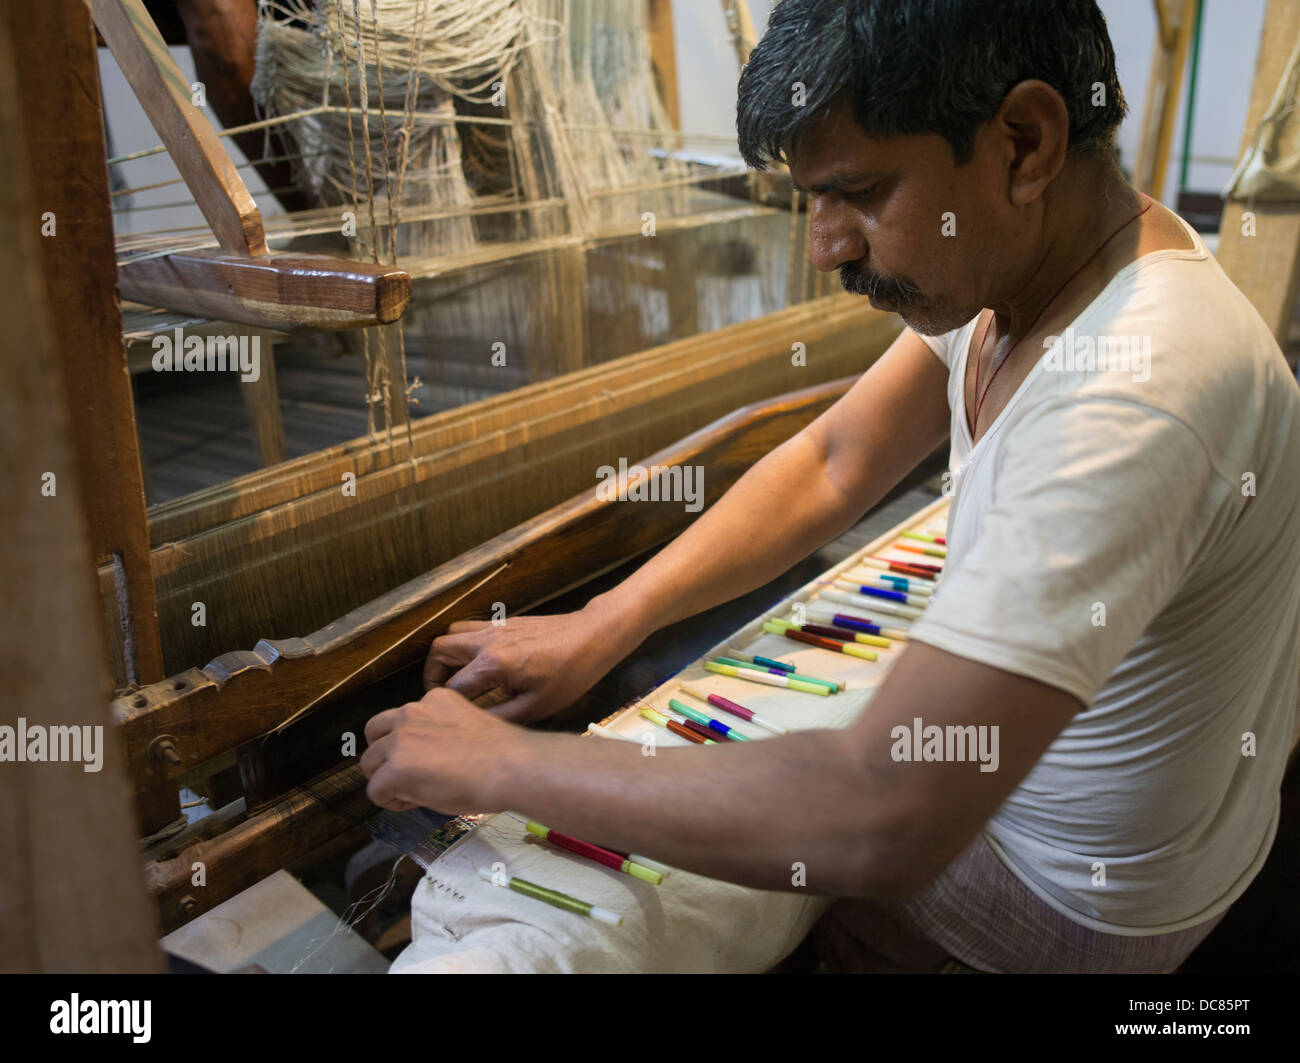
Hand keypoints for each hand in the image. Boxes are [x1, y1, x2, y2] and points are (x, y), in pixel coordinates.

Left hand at [360, 687, 528, 812]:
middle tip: (403, 775)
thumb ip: (441, 733)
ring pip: (370, 762)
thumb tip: (427, 760)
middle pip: (375, 733)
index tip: (426, 760)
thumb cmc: (502, 754)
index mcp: (434, 699)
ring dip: (385, 779)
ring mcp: (400, 740)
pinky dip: (389, 801)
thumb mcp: (466, 727)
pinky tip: (413, 803)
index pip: (403, 718)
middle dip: (384, 755)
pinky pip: (376, 790)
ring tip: (411, 793)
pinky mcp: (395, 768)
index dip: (409, 743)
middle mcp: (412, 713)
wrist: (509, 767)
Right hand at [422, 597, 640, 723]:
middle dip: (434, 675)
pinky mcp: (504, 622)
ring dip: (447, 656)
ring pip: (451, 634)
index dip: (447, 705)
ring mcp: (494, 627)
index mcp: (493, 663)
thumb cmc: (570, 673)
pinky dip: (463, 644)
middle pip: (438, 650)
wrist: (593, 636)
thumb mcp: (537, 706)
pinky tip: (479, 664)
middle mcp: (487, 641)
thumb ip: (500, 716)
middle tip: (446, 696)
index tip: (451, 718)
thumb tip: (473, 725)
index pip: (451, 686)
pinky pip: (469, 628)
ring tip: (458, 678)